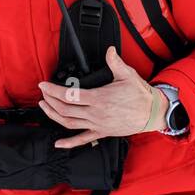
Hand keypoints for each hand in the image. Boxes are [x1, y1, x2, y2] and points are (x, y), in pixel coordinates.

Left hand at [38, 46, 165, 147]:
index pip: (69, 95)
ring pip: (69, 123)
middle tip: (43, 93)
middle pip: (65, 109)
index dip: (53, 90)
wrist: (152, 113)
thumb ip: (115, 62)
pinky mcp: (102, 133)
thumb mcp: (127, 75)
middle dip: (50, 101)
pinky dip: (69, 143)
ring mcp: (97, 125)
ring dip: (54, 116)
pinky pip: (82, 140)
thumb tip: (109, 50)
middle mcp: (95, 113)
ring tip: (45, 107)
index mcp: (98, 98)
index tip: (44, 85)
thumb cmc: (140, 95)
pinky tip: (58, 143)